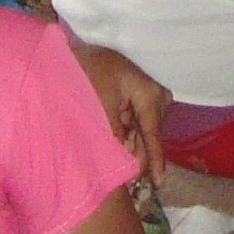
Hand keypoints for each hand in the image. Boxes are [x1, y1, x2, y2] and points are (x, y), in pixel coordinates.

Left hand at [73, 43, 168, 182]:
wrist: (76, 49)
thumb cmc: (89, 73)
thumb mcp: (100, 107)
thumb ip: (114, 137)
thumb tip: (125, 165)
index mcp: (150, 95)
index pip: (153, 135)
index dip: (154, 161)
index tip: (158, 183)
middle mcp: (157, 95)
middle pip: (148, 135)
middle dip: (133, 151)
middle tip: (119, 169)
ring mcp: (149, 94)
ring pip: (141, 131)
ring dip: (126, 142)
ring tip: (105, 141)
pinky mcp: (139, 95)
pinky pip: (135, 122)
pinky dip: (123, 131)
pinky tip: (111, 131)